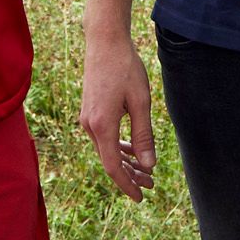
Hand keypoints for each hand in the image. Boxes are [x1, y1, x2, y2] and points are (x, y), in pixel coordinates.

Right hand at [78, 30, 157, 200]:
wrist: (104, 42)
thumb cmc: (125, 68)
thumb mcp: (140, 102)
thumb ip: (143, 136)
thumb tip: (148, 166)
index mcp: (102, 125)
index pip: (113, 166)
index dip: (127, 184)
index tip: (141, 197)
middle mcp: (89, 125)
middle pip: (109, 161)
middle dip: (130, 175)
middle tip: (152, 185)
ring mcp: (87, 119)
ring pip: (106, 150)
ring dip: (126, 162)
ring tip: (146, 171)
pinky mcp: (90, 112)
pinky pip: (104, 138)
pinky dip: (118, 147)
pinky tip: (132, 151)